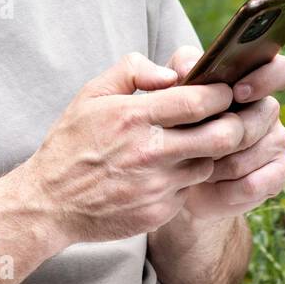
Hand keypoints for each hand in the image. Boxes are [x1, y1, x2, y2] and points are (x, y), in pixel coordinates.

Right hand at [21, 52, 237, 246]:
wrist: (48, 203)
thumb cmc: (71, 142)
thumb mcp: (91, 94)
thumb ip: (132, 70)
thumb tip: (171, 73)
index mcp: (133, 117)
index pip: (196, 101)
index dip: (221, 93)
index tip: (226, 89)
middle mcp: (149, 152)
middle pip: (220, 136)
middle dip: (236, 123)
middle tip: (231, 116)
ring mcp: (156, 186)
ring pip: (209, 165)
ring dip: (210, 153)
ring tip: (196, 143)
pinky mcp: (159, 212)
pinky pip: (189, 191)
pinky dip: (186, 179)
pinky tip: (170, 171)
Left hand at [161, 45, 284, 220]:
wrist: (176, 176)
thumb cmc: (178, 124)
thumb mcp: (173, 90)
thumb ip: (181, 68)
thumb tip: (191, 67)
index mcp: (252, 82)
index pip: (282, 70)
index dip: (266, 79)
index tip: (237, 92)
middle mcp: (268, 109)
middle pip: (262, 115)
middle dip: (224, 133)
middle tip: (197, 142)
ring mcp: (277, 141)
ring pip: (255, 152)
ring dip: (220, 163)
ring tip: (199, 164)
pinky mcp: (278, 173)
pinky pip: (255, 182)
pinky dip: (228, 187)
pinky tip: (213, 185)